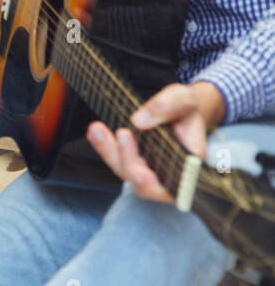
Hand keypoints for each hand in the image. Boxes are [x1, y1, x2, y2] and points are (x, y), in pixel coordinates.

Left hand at [86, 81, 225, 203]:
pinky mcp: (133, 162)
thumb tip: (139, 121)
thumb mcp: (182, 99)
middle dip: (130, 161)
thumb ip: (167, 106)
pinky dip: (104, 146)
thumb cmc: (187, 110)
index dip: (156, 185)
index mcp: (190, 166)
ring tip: (98, 130)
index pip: (174, 186)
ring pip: (126, 171)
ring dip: (110, 152)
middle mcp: (169, 174)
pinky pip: (116, 159)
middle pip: (144, 184)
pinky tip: (95, 131)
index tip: (140, 173)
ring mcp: (149, 170)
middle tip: (123, 135)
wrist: (181, 110)